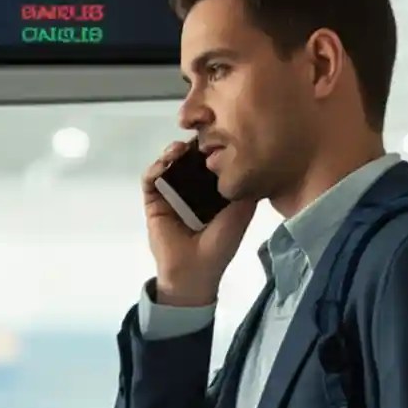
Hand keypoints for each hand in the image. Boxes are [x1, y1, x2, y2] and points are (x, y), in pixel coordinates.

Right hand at [143, 140, 257, 305]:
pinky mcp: (153, 202)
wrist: (194, 272)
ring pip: (169, 165)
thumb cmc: (219, 247)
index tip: (219, 136)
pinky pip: (150, 180)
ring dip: (172, 153)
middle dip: (191, 146)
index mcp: (211, 193)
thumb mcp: (240, 215)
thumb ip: (247, 191)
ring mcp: (170, 195)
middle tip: (197, 137)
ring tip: (180, 148)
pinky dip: (155, 168)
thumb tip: (257, 162)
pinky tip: (165, 163)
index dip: (213, 148)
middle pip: (188, 159)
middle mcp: (190, 190)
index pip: (210, 163)